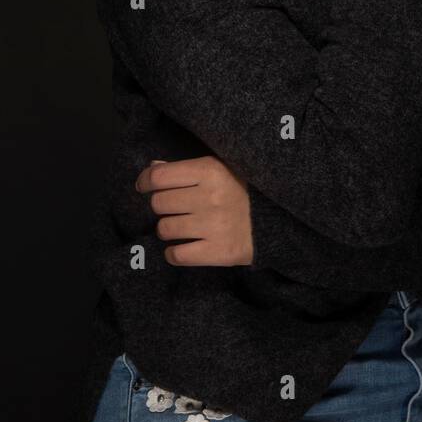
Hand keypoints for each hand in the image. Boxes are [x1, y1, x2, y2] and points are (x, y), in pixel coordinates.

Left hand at [135, 155, 253, 266]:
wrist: (277, 221)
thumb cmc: (244, 190)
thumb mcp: (220, 169)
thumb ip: (185, 168)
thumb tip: (152, 167)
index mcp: (210, 170)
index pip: (159, 177)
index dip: (145, 181)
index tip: (144, 186)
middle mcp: (209, 197)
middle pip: (159, 203)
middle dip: (162, 206)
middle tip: (175, 208)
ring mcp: (213, 226)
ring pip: (165, 229)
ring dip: (168, 229)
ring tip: (183, 227)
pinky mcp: (218, 252)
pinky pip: (176, 255)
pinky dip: (174, 253)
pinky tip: (184, 246)